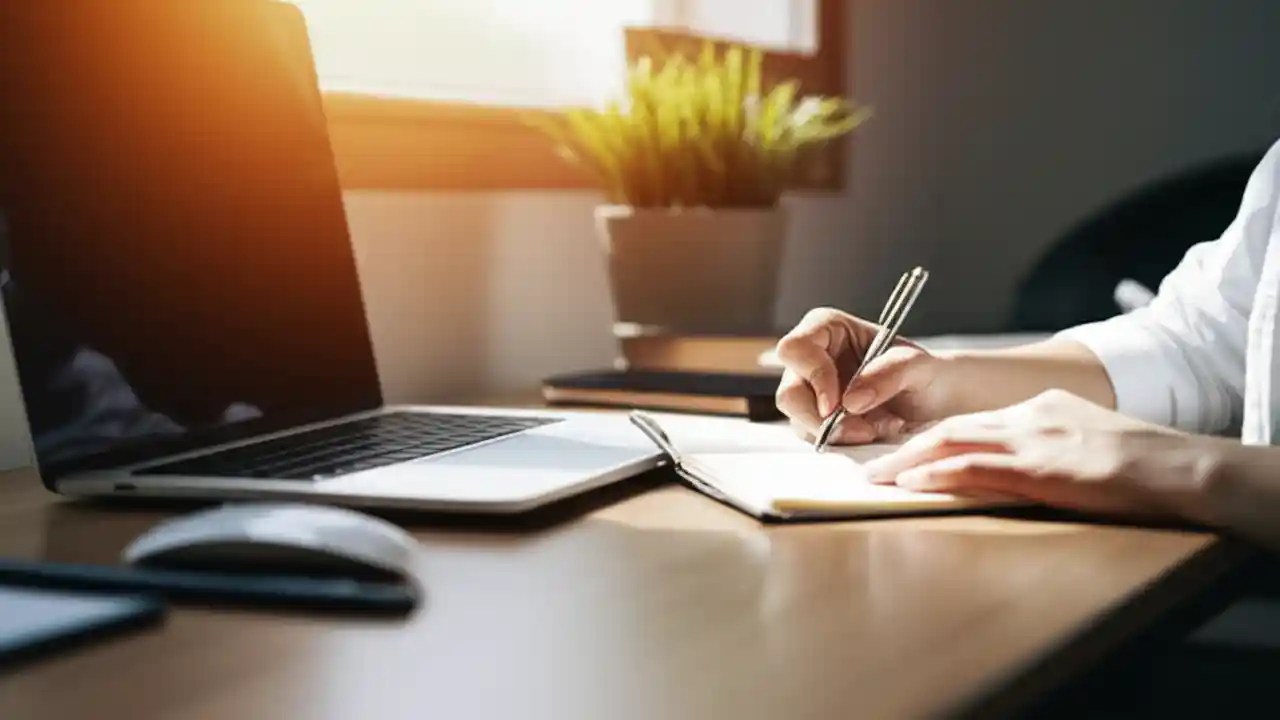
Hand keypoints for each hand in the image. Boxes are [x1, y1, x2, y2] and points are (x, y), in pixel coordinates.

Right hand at [774, 308, 951, 444]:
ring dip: (838, 434)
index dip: (812, 376)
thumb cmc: (925, 372)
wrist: (936, 401)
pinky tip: (873, 433)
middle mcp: (812, 359)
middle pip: (789, 392)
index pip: (796, 348)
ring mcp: (812, 393)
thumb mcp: (916, 365)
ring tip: (879, 428)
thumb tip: (850, 401)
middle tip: (862, 430)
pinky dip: (844, 443)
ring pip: (798, 420)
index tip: (837, 404)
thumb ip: (888, 373)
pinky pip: (815, 438)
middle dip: (822, 419)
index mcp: (828, 329)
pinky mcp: (818, 420)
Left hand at [865, 390, 1219, 521]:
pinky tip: (911, 484)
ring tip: (878, 479)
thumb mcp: (1089, 439)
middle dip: (908, 448)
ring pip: (951, 443)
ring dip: (908, 462)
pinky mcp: (1036, 468)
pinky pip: (972, 467)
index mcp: (1040, 407)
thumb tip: (1027, 463)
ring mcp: (1030, 440)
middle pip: (951, 427)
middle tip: (875, 466)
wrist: (1177, 466)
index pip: (973, 420)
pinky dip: (936, 474)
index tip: (906, 452)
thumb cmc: (1143, 462)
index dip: (934, 438)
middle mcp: (1027, 416)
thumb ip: (1052, 442)